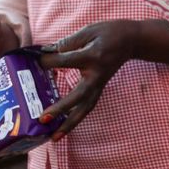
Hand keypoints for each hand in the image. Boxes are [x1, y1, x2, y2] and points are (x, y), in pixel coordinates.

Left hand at [37, 20, 137, 138]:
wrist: (132, 40)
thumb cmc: (110, 32)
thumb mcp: (89, 31)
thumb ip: (68, 43)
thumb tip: (46, 53)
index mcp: (93, 56)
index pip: (65, 61)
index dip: (48, 60)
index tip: (36, 59)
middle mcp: (96, 74)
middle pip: (78, 96)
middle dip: (61, 109)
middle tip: (43, 119)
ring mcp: (100, 84)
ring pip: (85, 108)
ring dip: (70, 124)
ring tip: (54, 137)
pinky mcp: (99, 88)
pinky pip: (88, 106)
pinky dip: (76, 118)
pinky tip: (64, 128)